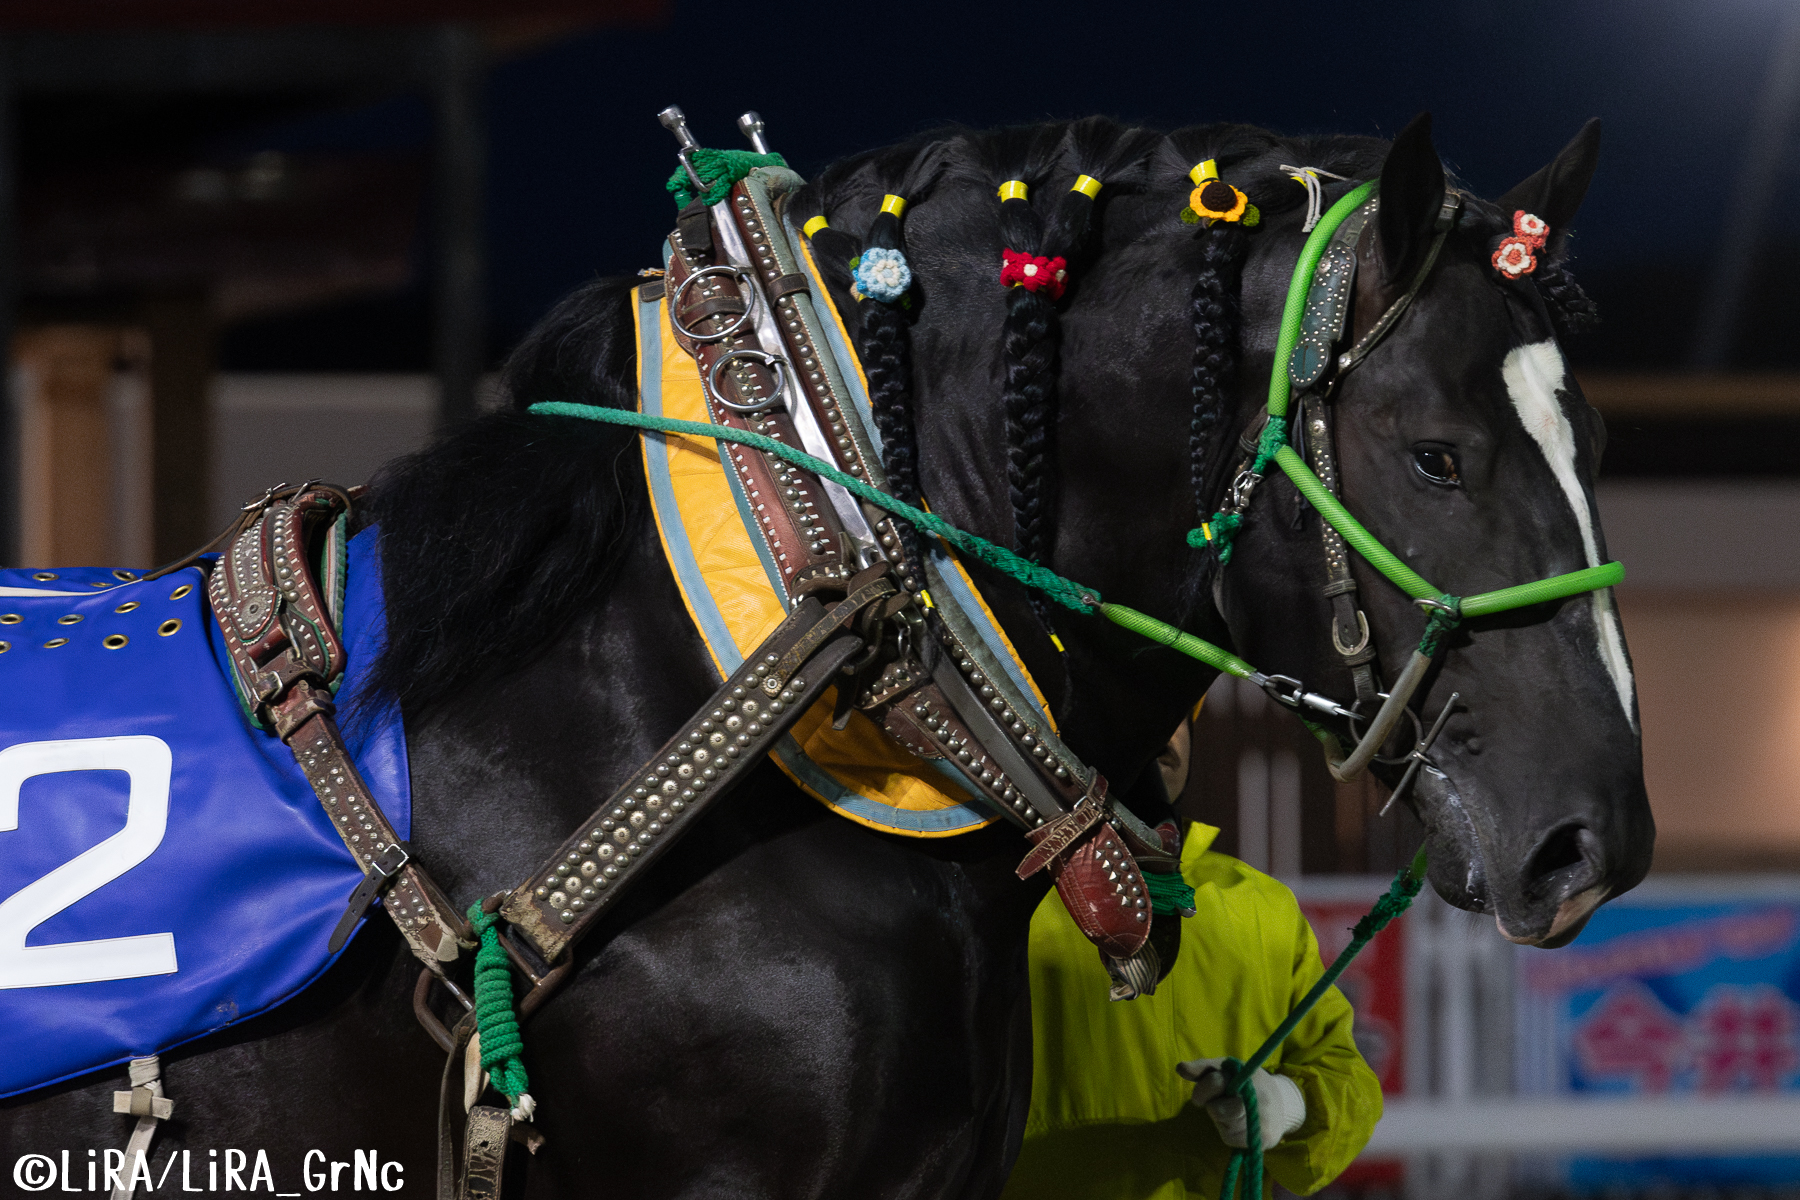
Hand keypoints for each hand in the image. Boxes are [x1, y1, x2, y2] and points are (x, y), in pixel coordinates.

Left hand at [1176, 1058, 1305, 1150]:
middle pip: (1217, 1110)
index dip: (1203, 1089)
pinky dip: (1230, 1132)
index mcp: (1247, 1076)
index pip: (1215, 1082)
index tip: (1200, 1095)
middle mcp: (1257, 1099)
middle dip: (1213, 1107)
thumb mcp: (1228, 1068)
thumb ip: (1203, 1068)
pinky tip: (1241, 1124)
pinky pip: (1230, 1138)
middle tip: (1222, 1102)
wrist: (1283, 1106)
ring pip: (1223, 1126)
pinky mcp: (1262, 1141)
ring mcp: (1260, 1121)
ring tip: (1235, 1112)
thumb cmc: (1247, 1083)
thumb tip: (1180, 1068)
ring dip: (1222, 1120)